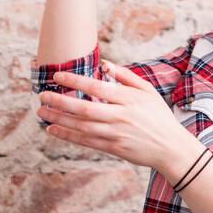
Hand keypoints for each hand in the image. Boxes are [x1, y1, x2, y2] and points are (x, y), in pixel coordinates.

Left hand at [36, 65, 186, 172]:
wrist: (170, 147)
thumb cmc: (158, 115)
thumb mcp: (147, 90)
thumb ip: (125, 76)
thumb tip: (104, 64)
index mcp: (129, 99)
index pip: (97, 88)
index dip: (75, 81)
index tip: (58, 75)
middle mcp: (121, 117)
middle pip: (84, 109)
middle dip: (61, 101)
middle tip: (43, 95)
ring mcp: (116, 134)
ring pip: (82, 127)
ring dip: (59, 119)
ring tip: (42, 112)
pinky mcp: (113, 148)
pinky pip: (86, 142)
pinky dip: (68, 136)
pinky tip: (54, 129)